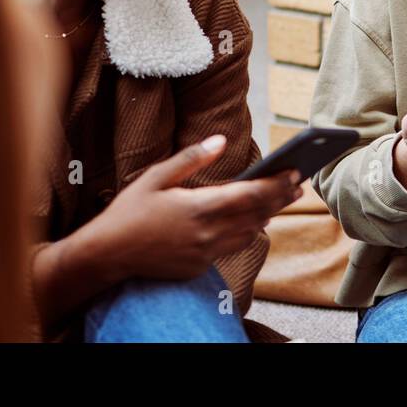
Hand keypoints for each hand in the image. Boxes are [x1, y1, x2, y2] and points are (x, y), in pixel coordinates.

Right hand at [85, 134, 301, 283]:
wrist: (107, 254)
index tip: (295, 172)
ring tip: (280, 200)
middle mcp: (206, 233)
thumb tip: (221, 140)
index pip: (250, 196)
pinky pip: (231, 247)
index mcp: (198, 207)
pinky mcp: (199, 266)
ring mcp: (204, 253)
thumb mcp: (156, 176)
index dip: (276, 184)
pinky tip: (251, 221)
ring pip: (248, 234)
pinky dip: (245, 232)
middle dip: (279, 198)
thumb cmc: (129, 210)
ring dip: (266, 216)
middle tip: (298, 185)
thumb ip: (192, 158)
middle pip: (256, 215)